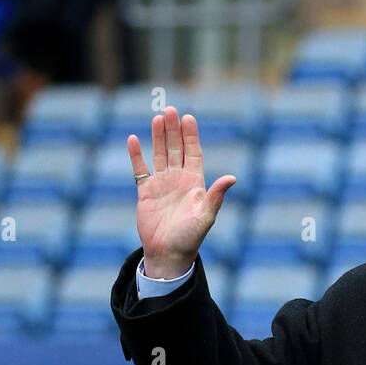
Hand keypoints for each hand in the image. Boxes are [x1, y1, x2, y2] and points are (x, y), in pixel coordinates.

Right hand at [126, 105, 235, 276]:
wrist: (168, 254)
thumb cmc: (190, 237)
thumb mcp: (206, 215)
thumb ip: (216, 195)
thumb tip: (232, 178)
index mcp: (195, 184)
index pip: (194, 153)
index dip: (191, 136)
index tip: (189, 118)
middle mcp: (179, 180)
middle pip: (176, 148)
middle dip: (174, 130)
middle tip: (170, 110)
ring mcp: (162, 184)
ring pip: (159, 154)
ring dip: (158, 137)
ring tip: (157, 118)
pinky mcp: (146, 192)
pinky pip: (140, 169)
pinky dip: (136, 155)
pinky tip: (134, 139)